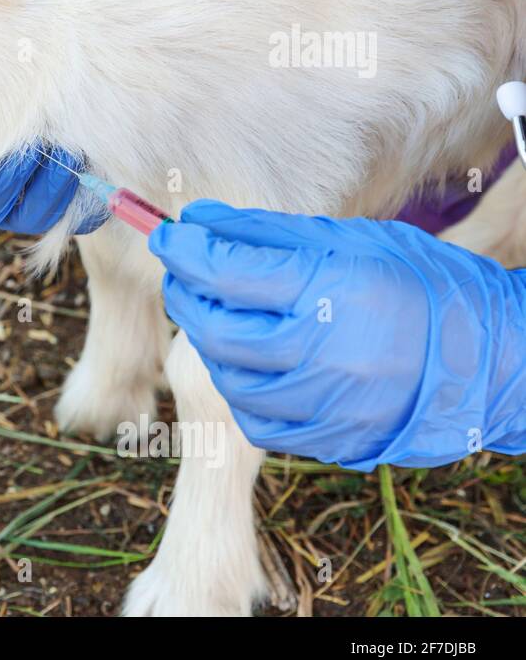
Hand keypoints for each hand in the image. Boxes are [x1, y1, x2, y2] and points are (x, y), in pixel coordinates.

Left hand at [149, 199, 525, 470]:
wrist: (491, 357)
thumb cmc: (417, 285)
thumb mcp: (348, 241)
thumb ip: (266, 234)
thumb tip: (197, 220)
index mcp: (332, 293)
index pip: (226, 273)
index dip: (184, 252)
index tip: (168, 237)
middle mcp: (325, 354)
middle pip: (216, 328)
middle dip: (187, 297)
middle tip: (185, 275)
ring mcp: (327, 404)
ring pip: (229, 376)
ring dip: (211, 341)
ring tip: (224, 314)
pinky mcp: (330, 439)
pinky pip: (256, 417)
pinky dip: (241, 386)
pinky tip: (253, 360)